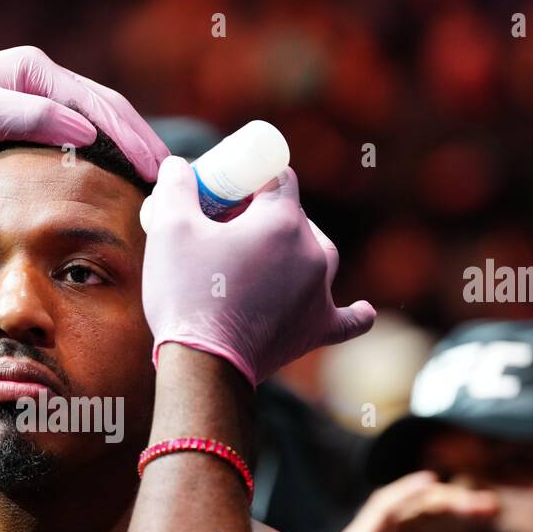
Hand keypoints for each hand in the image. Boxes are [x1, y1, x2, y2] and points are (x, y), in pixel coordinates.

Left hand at [0, 46, 168, 184]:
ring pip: (96, 123)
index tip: (155, 170)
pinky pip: (77, 138)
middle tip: (168, 177)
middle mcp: (41, 81)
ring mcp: (35, 102)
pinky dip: (104, 156)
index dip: (131, 138)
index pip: (98, 105)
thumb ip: (32, 119)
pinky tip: (115, 178)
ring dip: (127, 148)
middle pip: (107, 110)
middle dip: (140, 142)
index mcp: (35, 71)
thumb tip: (87, 132)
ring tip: (153, 178)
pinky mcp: (26, 125)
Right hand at [141, 156, 374, 384]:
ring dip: (295, 252)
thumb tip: (180, 167)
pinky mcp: (317, 328)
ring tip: (264, 261)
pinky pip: (347, 318)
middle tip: (224, 233)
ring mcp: (320, 292)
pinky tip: (363, 311)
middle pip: (294, 216)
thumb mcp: (169, 228)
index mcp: (282, 220)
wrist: (202, 364)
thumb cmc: (186, 294)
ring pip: (318, 256)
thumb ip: (176, 187)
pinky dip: (353, 313)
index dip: (248, 179)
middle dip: (262, 217)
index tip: (221, 193)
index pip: (275, 177)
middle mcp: (312, 251)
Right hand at [325, 471, 499, 531]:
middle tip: (493, 508)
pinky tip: (431, 481)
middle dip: (463, 507)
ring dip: (443, 499)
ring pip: (414, 505)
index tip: (497, 519)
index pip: (445, 527)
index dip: (470, 520)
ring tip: (470, 501)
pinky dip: (406, 490)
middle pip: (434, 513)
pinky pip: (385, 504)